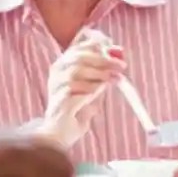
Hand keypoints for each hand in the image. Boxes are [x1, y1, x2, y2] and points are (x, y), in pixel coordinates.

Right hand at [43, 29, 125, 146]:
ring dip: (99, 73)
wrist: (61, 133)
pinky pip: (74, 89)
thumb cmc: (77, 109)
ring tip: (114, 79)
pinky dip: (90, 88)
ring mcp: (55, 86)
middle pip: (79, 56)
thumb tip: (119, 53)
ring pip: (76, 70)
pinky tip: (100, 91)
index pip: (79, 45)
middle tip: (121, 66)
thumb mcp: (94, 86)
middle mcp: (57, 72)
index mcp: (64, 64)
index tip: (115, 48)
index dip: (97, 43)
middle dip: (104, 59)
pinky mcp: (58, 101)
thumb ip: (103, 70)